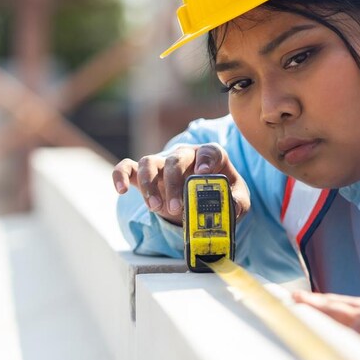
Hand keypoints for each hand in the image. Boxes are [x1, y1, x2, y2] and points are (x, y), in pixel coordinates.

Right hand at [112, 143, 250, 225]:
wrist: (199, 198)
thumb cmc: (219, 193)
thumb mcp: (235, 198)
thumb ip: (238, 201)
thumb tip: (234, 207)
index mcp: (210, 157)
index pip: (210, 151)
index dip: (207, 158)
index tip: (204, 171)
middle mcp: (185, 155)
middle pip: (176, 159)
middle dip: (175, 184)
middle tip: (177, 208)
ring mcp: (163, 163)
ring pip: (150, 162)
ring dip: (150, 185)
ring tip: (155, 208)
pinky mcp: (144, 173)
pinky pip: (127, 167)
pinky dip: (121, 175)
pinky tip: (121, 190)